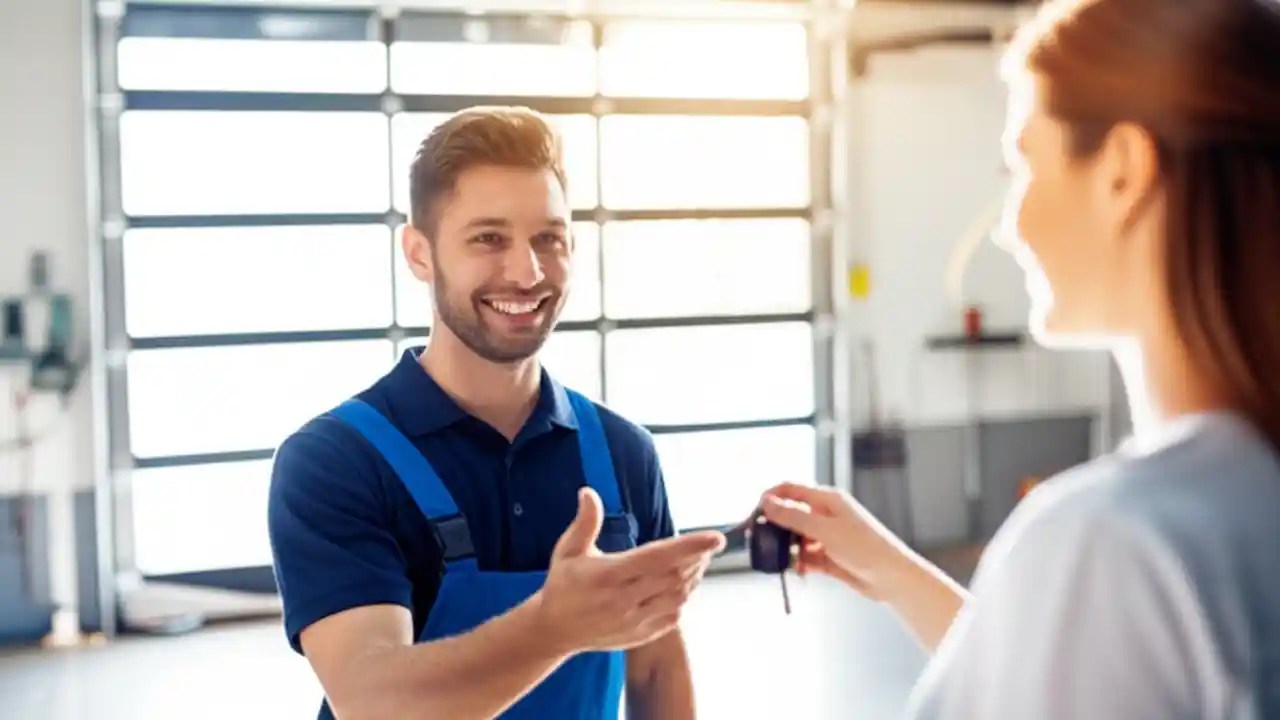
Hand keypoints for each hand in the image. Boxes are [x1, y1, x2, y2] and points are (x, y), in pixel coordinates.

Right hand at [534, 487, 724, 654]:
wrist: (555, 630)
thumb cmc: (564, 585)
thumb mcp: (568, 551)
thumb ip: (585, 522)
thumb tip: (589, 492)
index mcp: (609, 575)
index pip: (658, 557)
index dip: (690, 546)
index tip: (716, 537)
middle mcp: (624, 599)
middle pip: (675, 576)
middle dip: (697, 558)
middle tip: (708, 544)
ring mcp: (634, 620)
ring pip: (678, 597)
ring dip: (694, 577)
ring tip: (699, 560)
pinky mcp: (641, 635)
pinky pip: (673, 616)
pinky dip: (684, 598)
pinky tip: (684, 584)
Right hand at [759, 483, 912, 600]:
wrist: (892, 578)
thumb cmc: (863, 548)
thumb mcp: (824, 530)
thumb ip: (793, 517)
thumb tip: (766, 502)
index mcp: (826, 500)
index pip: (790, 489)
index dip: (770, 498)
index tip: (754, 514)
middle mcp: (825, 515)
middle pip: (790, 515)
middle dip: (775, 527)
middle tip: (760, 542)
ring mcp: (827, 536)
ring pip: (796, 538)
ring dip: (788, 548)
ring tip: (782, 560)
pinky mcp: (830, 556)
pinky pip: (806, 556)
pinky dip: (800, 562)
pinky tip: (799, 571)